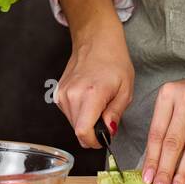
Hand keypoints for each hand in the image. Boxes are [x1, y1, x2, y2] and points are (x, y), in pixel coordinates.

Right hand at [55, 31, 134, 148]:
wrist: (96, 41)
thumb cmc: (114, 62)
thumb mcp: (125, 90)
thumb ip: (115, 114)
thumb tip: (108, 132)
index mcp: (91, 94)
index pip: (83, 132)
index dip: (94, 142)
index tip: (103, 139)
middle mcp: (72, 95)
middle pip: (78, 130)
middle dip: (93, 131)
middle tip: (106, 116)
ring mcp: (62, 93)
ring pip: (72, 123)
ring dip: (85, 121)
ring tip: (98, 103)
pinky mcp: (58, 92)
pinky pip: (68, 113)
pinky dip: (79, 112)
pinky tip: (88, 99)